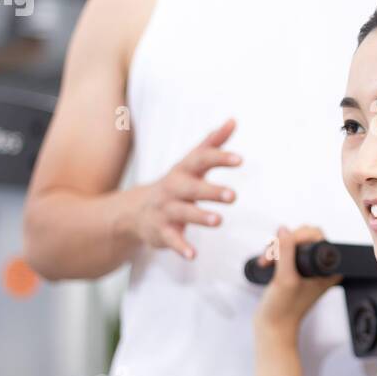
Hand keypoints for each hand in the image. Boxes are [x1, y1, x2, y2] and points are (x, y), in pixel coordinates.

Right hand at [133, 118, 241, 260]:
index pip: (201, 160)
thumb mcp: (191, 162)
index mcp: (184, 170)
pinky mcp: (161, 231)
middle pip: (192, 188)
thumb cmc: (175, 183)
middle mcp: (173, 188)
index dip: (219, 158)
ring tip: (218, 221)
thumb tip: (233, 120)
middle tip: (233, 195)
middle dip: (211, 191)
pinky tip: (192, 255)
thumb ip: (212, 143)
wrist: (136, 210)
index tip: (240, 159)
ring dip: (200, 217)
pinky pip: (171, 239)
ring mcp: (166, 210)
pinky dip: (181, 247)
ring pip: (182, 213)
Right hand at [253, 224, 341, 338]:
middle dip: (285, 242)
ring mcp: (308, 268)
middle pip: (305, 236)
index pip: (318, 237)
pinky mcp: (295, 269)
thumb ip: (285, 252)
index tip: (284, 248)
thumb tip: (283, 230)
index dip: (299, 237)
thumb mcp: (285, 279)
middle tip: (272, 257)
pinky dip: (274, 252)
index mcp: (329, 269)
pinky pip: (286, 250)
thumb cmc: (284, 309)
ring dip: (276, 247)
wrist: (272, 326)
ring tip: (267, 262)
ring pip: (293, 241)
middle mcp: (321, 267)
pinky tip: (266, 263)